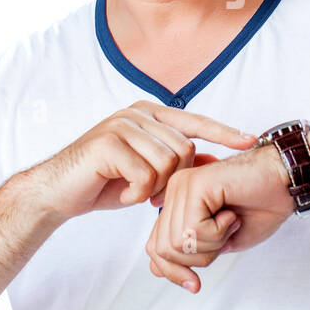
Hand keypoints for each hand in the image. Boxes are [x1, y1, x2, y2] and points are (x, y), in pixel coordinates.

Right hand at [24, 100, 257, 222]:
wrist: (58, 192)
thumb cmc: (104, 182)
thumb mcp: (147, 173)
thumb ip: (176, 164)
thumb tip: (215, 163)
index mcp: (149, 115)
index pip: (195, 122)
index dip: (224, 132)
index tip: (251, 140)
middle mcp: (137, 113)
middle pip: (185, 149)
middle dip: (174, 180)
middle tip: (151, 195)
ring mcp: (122, 125)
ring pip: (168, 162)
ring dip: (154, 189)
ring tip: (134, 194)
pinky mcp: (108, 143)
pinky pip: (145, 175)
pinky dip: (137, 194)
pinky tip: (123, 195)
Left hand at [145, 143, 294, 292]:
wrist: (286, 181)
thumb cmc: (260, 207)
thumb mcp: (220, 242)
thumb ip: (188, 254)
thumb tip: (154, 269)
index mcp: (176, 203)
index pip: (155, 247)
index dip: (173, 271)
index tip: (195, 284)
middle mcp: (174, 191)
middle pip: (162, 249)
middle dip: (198, 258)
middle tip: (225, 236)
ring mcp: (182, 185)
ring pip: (177, 242)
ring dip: (212, 243)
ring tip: (230, 221)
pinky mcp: (196, 184)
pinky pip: (193, 229)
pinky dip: (218, 231)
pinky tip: (231, 214)